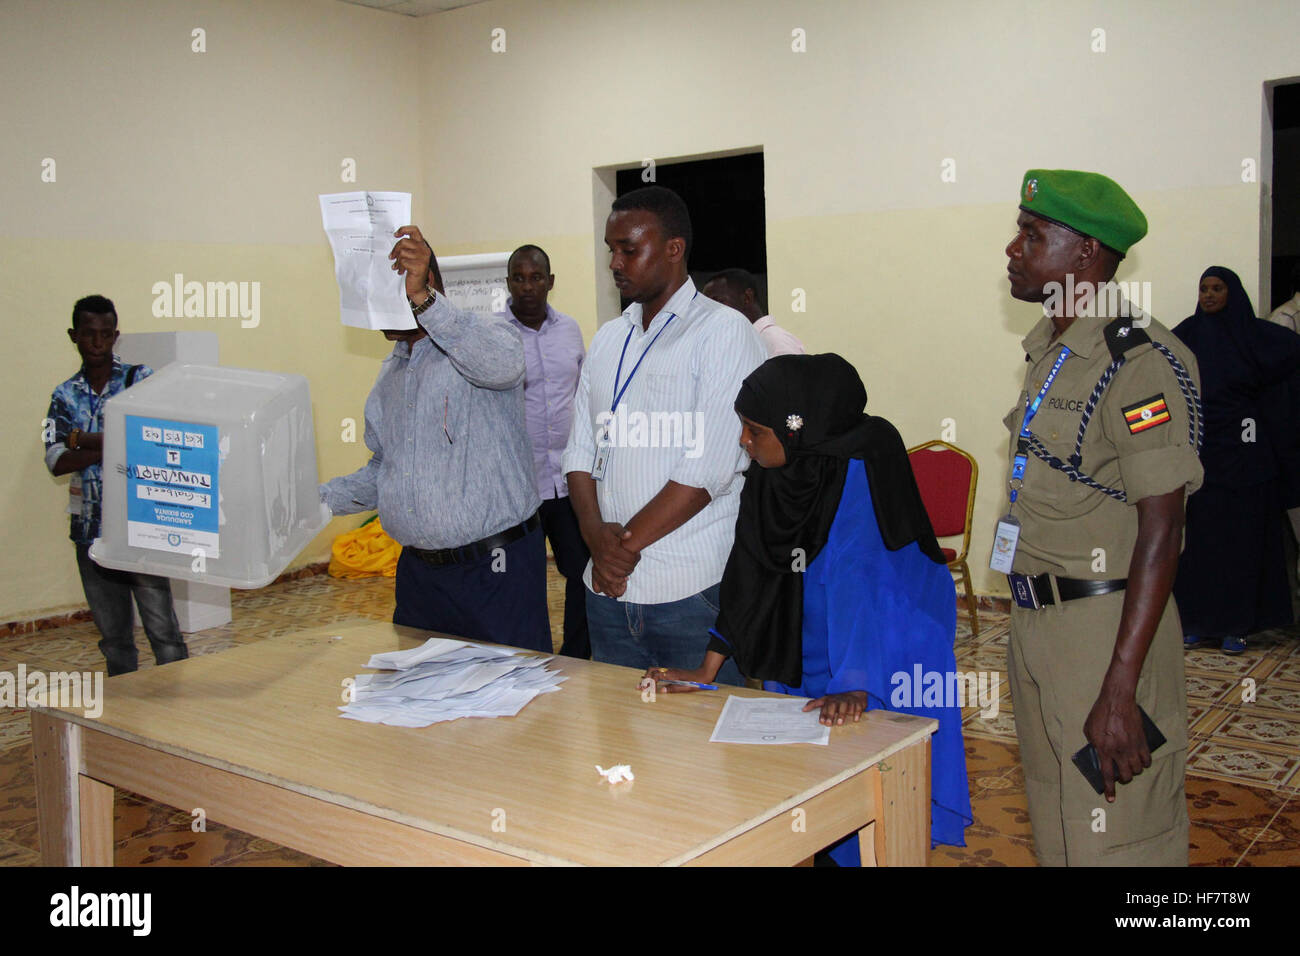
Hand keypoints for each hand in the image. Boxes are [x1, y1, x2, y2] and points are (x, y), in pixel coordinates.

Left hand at [391, 225, 432, 299]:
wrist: (418, 287)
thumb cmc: (414, 271)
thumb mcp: (412, 256)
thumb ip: (407, 247)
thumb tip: (397, 240)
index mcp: (423, 246)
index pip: (414, 230)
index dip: (404, 229)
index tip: (396, 234)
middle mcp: (424, 250)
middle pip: (404, 241)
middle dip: (395, 249)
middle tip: (392, 257)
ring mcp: (422, 258)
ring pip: (402, 252)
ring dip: (397, 261)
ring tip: (398, 266)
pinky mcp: (419, 266)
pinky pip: (403, 261)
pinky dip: (399, 267)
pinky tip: (401, 271)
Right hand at [587, 522, 638, 592]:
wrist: (592, 533)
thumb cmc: (606, 530)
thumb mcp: (615, 526)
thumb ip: (622, 531)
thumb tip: (629, 534)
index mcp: (612, 548)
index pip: (630, 558)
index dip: (637, 558)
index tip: (637, 555)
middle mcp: (606, 557)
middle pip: (626, 567)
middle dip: (633, 565)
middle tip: (634, 561)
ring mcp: (602, 564)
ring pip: (619, 574)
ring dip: (627, 572)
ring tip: (630, 567)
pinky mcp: (598, 568)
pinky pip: (609, 579)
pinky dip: (617, 580)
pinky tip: (623, 577)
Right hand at [640, 661, 719, 692]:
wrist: (703, 674)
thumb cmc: (695, 682)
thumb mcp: (685, 688)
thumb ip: (673, 689)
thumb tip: (661, 690)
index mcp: (672, 674)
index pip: (656, 676)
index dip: (650, 683)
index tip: (646, 690)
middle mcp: (669, 670)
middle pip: (652, 670)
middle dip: (645, 679)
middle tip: (640, 688)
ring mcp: (670, 670)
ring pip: (654, 670)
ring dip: (647, 677)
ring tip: (642, 685)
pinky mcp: (671, 672)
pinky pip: (658, 672)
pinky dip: (652, 677)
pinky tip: (650, 682)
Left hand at [804, 691, 867, 725]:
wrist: (855, 694)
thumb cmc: (838, 700)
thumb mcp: (826, 700)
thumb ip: (815, 704)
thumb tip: (803, 709)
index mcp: (831, 699)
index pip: (825, 705)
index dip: (822, 713)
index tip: (821, 722)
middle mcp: (839, 699)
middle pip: (833, 705)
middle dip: (830, 714)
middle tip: (828, 724)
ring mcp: (849, 701)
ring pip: (845, 706)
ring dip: (842, 715)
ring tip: (839, 723)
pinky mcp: (858, 703)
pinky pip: (858, 708)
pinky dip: (857, 713)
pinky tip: (855, 720)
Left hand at [1083, 684, 1150, 801]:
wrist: (1117, 700)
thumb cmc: (1100, 713)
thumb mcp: (1089, 729)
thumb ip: (1093, 744)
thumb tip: (1099, 755)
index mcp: (1104, 749)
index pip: (1107, 774)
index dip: (1110, 789)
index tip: (1111, 799)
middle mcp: (1119, 751)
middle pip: (1126, 776)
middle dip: (1123, 778)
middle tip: (1120, 774)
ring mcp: (1132, 747)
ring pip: (1137, 769)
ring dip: (1133, 770)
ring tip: (1128, 765)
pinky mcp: (1142, 741)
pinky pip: (1147, 760)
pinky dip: (1144, 763)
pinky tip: (1140, 760)